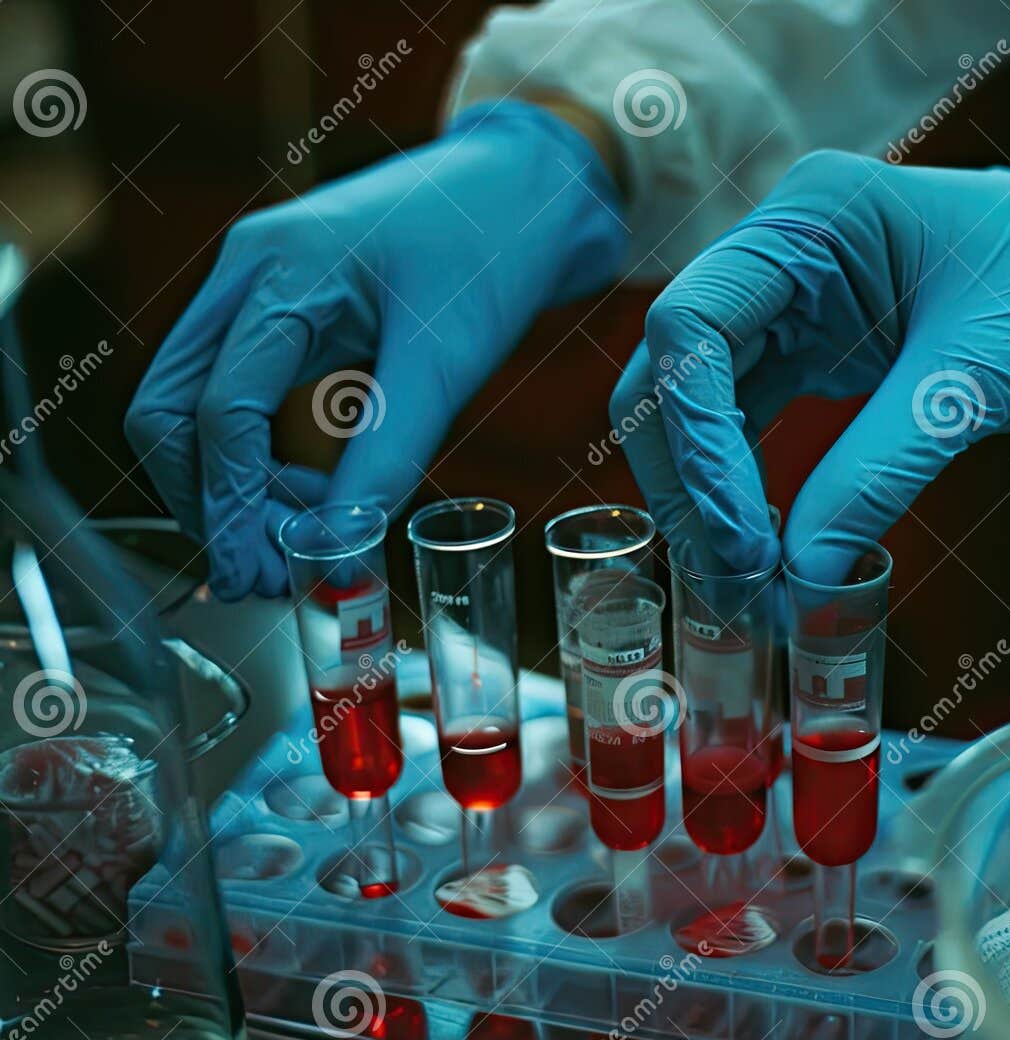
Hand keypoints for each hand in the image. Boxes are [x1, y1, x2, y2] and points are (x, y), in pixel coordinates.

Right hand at [125, 101, 624, 597]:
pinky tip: (304, 497)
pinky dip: (255, 454)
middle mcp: (248, 271)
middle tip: (262, 574)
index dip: (230, 502)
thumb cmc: (495, 248)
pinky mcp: (283, 307)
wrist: (529, 188)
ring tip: (297, 540)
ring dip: (229, 482)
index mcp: (279, 268)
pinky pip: (236, 392)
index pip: (218, 408)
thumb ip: (389, 455)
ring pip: (194, 404)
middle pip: (172, 408)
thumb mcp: (448, 361)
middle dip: (208, 499)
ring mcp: (257, 285)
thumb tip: (338, 550)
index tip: (258, 571)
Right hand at [610, 151, 1009, 582]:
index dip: (697, 441)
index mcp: (812, 218)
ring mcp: (798, 302)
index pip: (691, 326)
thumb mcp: (982, 376)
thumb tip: (802, 575)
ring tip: (749, 588)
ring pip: (701, 407)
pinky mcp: (821, 350)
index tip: (741, 537)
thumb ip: (884, 468)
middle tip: (736, 581)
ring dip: (712, 498)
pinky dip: (749, 488)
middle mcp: (786, 253)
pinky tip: (769, 550)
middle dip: (694, 483)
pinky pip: (751, 422)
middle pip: (676, 375)